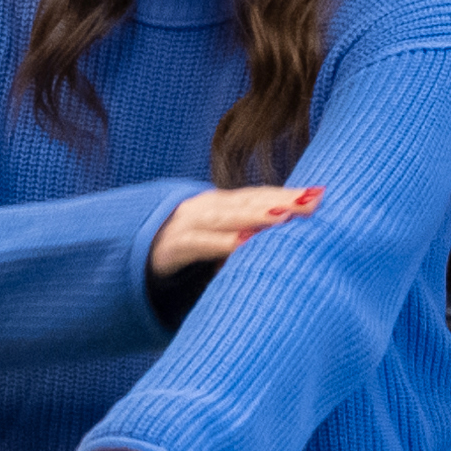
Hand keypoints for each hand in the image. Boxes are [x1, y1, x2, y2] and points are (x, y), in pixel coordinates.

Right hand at [147, 184, 319, 284]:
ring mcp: (188, 224)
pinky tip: (244, 244)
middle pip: (250, 201)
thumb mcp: (216, 244)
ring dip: (258, 215)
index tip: (323, 193)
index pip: (261, 196)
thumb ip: (245, 241)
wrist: (126, 256)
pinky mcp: (172, 247)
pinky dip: (223, 242)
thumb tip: (288, 249)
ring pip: (228, 216)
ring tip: (287, 215)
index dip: (290, 193)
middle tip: (316, 200)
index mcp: (222, 205)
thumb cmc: (183, 254)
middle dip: (284, 199)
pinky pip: (200, 243)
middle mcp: (207, 207)